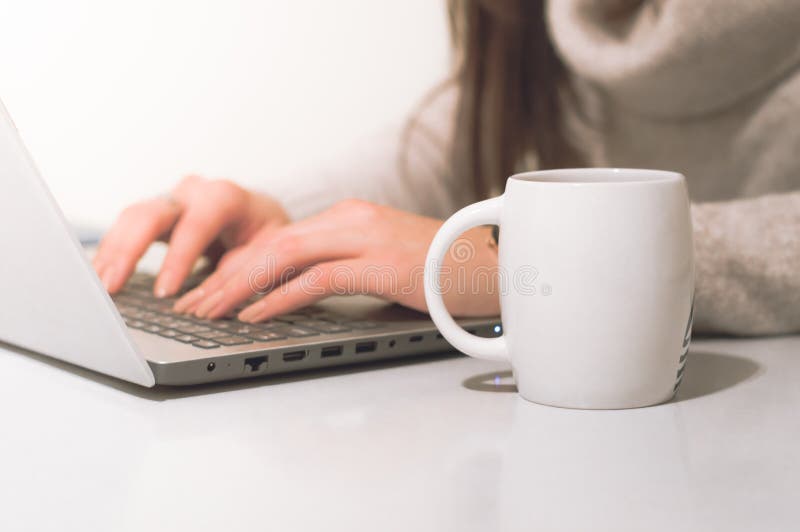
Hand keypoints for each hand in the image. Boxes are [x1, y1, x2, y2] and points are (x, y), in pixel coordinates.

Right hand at [92, 175, 289, 295]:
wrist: (262, 217)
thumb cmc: (268, 235)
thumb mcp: (270, 252)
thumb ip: (243, 271)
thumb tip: (213, 302)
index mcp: (225, 197)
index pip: (196, 224)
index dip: (178, 259)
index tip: (165, 292)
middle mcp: (193, 193)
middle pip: (151, 213)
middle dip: (129, 251)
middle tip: (114, 286)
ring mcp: (172, 201)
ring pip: (131, 219)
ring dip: (113, 253)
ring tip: (100, 286)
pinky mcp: (157, 216)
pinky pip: (127, 229)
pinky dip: (113, 253)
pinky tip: (101, 276)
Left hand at [173, 199, 500, 321]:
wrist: (495, 265)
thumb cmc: (442, 269)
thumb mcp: (385, 258)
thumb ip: (346, 263)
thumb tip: (305, 288)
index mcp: (349, 216)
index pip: (279, 238)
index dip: (238, 265)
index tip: (210, 289)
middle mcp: (351, 219)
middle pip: (272, 244)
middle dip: (225, 276)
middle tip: (194, 304)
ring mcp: (365, 238)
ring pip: (284, 257)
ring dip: (240, 287)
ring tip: (209, 312)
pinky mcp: (380, 264)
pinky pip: (316, 279)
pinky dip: (278, 297)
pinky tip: (254, 315)